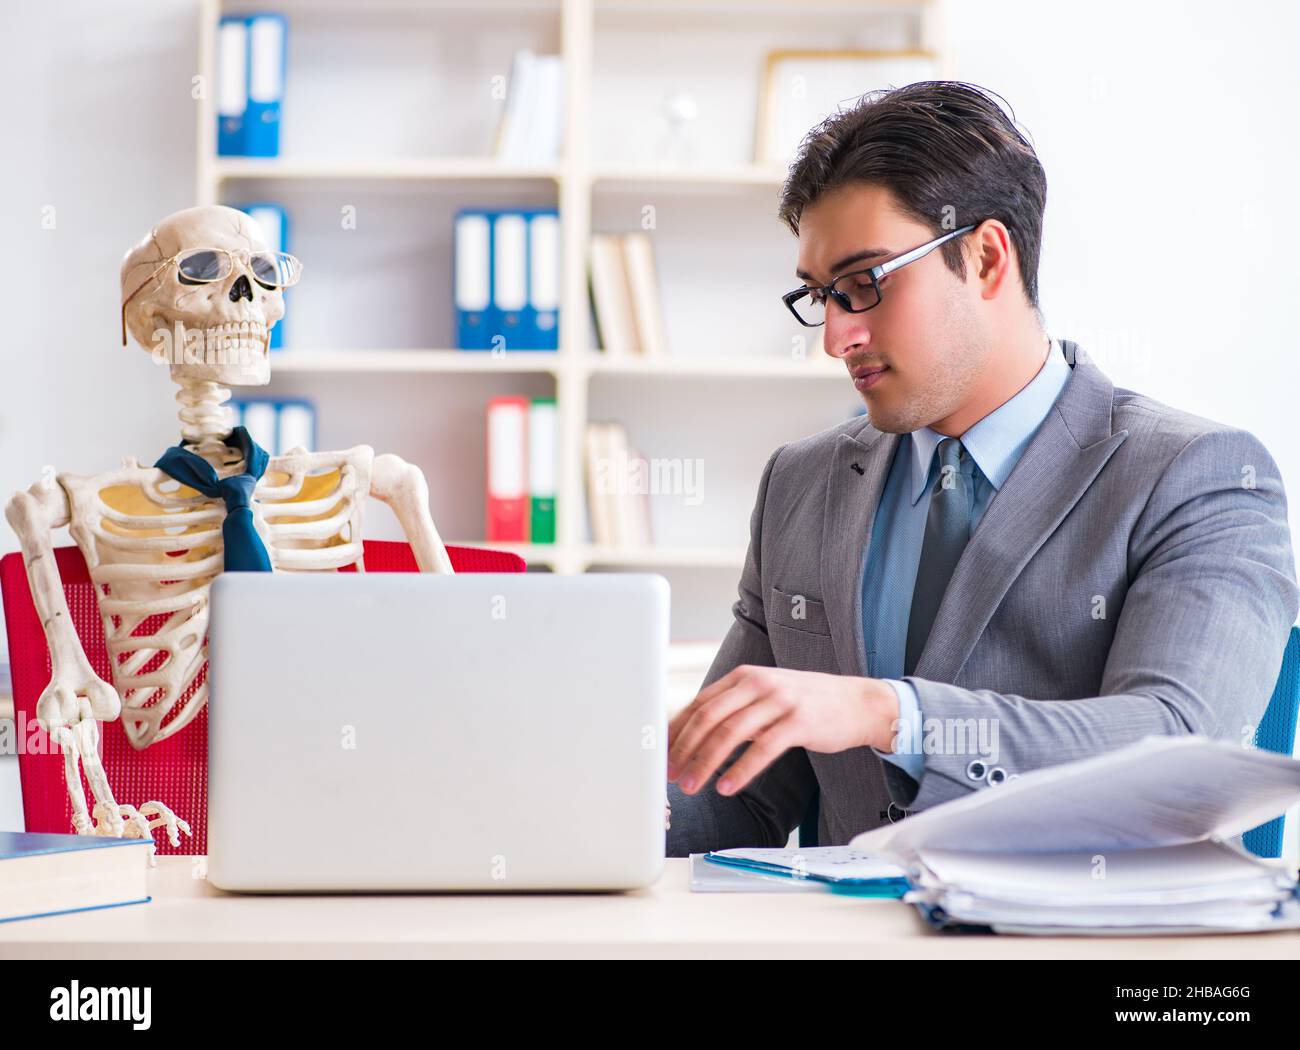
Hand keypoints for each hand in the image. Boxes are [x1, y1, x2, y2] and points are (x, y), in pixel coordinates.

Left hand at [666, 665, 898, 797]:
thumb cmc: (806, 703)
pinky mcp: (800, 722)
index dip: (677, 731)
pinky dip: (741, 770)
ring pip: (731, 733)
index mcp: (744, 677)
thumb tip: (695, 736)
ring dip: (706, 763)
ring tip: (692, 786)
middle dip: (684, 749)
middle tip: (670, 775)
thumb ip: (734, 711)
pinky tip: (727, 787)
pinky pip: (763, 749)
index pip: (700, 703)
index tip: (662, 755)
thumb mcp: (765, 697)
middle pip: (709, 717)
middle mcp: (759, 683)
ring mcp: (780, 701)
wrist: (858, 702)